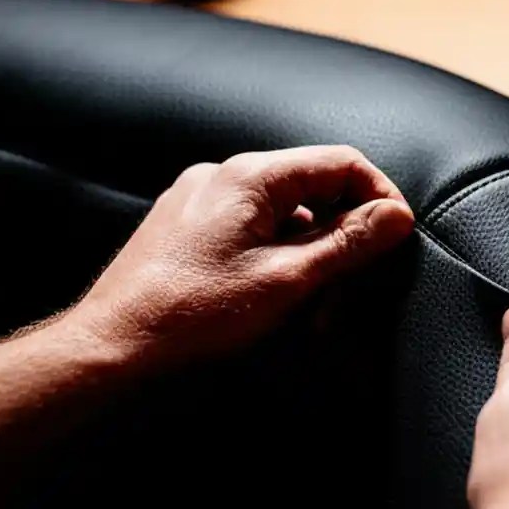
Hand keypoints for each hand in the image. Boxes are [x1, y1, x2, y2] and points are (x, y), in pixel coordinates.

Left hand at [70, 145, 414, 370]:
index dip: (378, 197)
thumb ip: (347, 244)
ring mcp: (199, 199)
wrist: (111, 346)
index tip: (396, 237)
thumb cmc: (192, 315)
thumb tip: (396, 216)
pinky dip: (273, 256)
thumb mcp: (286, 281)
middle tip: (348, 289)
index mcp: (249, 176)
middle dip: (340, 235)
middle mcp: (222, 175)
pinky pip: (248, 228)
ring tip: (307, 307)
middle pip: (311, 187)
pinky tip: (269, 299)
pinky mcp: (184, 227)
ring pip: (280, 212)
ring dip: (307, 253)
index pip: (340, 162)